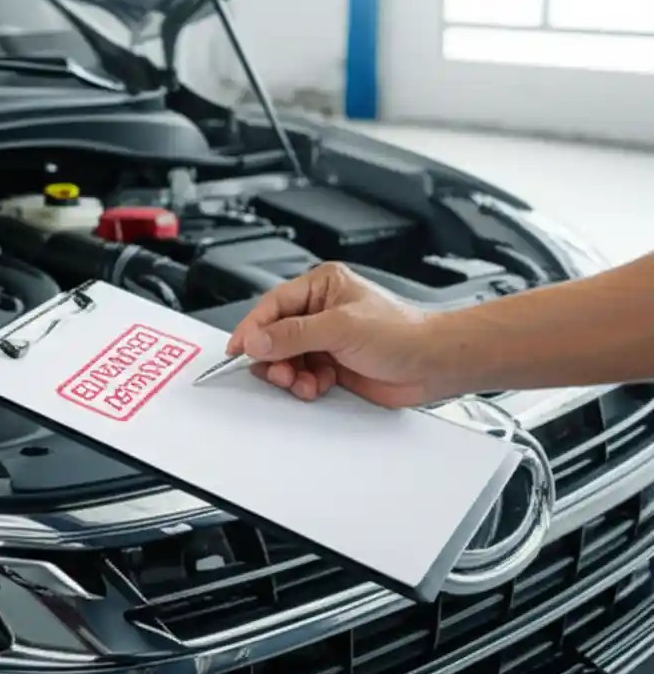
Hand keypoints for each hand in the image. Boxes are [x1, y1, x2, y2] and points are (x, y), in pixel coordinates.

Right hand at [225, 262, 437, 406]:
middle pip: (275, 335)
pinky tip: (319, 386)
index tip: (239, 348)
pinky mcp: (332, 365)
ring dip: (290, 374)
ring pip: (287, 359)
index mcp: (321, 286)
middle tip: (278, 371)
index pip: (273, 305)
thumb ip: (294, 334)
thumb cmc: (404, 334)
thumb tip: (257, 339)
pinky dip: (305, 385)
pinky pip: (302, 376)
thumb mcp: (342, 327)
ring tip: (303, 381)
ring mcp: (326, 340)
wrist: (434, 365)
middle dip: (274, 356)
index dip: (252, 327)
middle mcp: (321, 311)